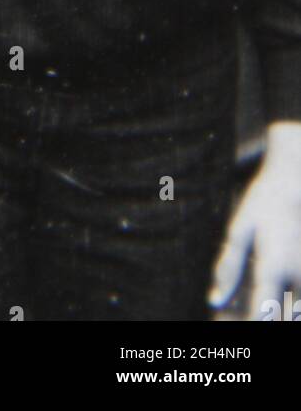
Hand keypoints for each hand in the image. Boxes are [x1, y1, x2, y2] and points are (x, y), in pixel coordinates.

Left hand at [210, 121, 300, 319]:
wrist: (298, 175)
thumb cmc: (267, 200)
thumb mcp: (241, 228)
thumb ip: (229, 267)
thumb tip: (216, 301)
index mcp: (273, 266)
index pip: (263, 314)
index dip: (252, 329)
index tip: (236, 334)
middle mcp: (299, 275)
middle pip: (289, 318)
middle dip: (272, 323)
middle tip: (255, 317)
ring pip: (300, 310)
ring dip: (287, 312)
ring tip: (268, 306)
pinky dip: (296, 302)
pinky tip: (285, 299)